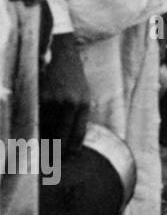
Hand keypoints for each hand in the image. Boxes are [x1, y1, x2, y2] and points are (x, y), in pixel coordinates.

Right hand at [40, 33, 89, 153]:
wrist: (60, 51)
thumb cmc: (73, 76)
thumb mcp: (84, 95)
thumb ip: (79, 117)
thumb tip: (71, 143)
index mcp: (84, 105)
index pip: (76, 137)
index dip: (70, 151)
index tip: (66, 159)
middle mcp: (69, 105)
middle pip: (59, 138)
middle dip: (54, 152)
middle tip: (50, 163)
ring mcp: (51, 101)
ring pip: (44, 130)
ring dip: (42, 140)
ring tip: (40, 148)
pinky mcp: (37, 97)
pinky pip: (35, 119)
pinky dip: (34, 127)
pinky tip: (34, 132)